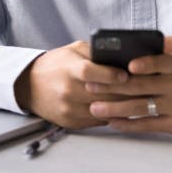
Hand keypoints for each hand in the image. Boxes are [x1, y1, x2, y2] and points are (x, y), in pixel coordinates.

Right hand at [14, 40, 129, 129]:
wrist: (29, 85)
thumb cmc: (56, 64)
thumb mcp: (73, 50)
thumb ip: (95, 52)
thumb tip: (122, 56)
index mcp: (69, 69)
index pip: (91, 72)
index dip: (110, 74)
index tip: (127, 74)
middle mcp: (68, 90)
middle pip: (102, 94)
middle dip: (124, 91)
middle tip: (142, 87)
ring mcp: (68, 108)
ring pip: (102, 110)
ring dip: (121, 106)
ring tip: (137, 99)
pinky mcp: (70, 122)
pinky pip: (97, 121)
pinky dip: (110, 115)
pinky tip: (121, 109)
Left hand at [85, 36, 171, 136]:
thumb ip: (166, 43)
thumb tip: (140, 39)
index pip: (163, 63)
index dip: (146, 64)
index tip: (128, 65)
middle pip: (143, 87)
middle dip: (113, 86)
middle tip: (91, 86)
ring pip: (142, 108)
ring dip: (115, 108)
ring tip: (95, 107)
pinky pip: (149, 125)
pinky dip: (129, 124)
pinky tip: (113, 122)